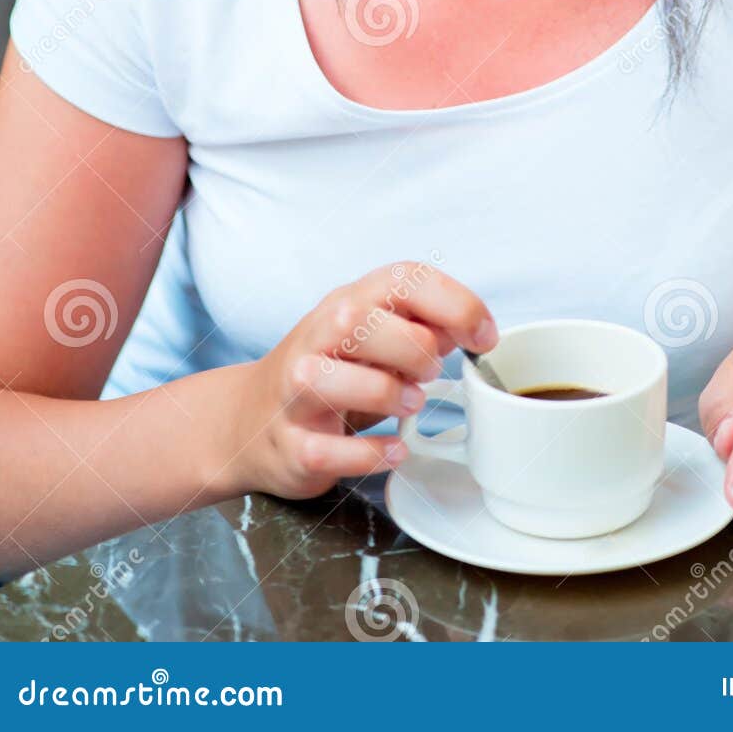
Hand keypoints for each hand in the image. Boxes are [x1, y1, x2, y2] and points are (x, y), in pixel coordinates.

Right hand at [219, 261, 497, 500]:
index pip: (402, 279)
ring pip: (336, 381)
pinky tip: (394, 450)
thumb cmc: (330, 372)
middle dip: (415, 349)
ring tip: (409, 405)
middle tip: (430, 373)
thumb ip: (420, 327)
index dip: (453, 302)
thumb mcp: (373, 337)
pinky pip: (329, 450)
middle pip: (364, 323)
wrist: (249, 420)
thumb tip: (471, 328)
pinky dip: (371, 454)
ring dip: (388, 394)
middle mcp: (317, 338)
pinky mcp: (291, 443)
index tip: (483, 335)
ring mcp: (296, 391)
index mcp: (348, 302)